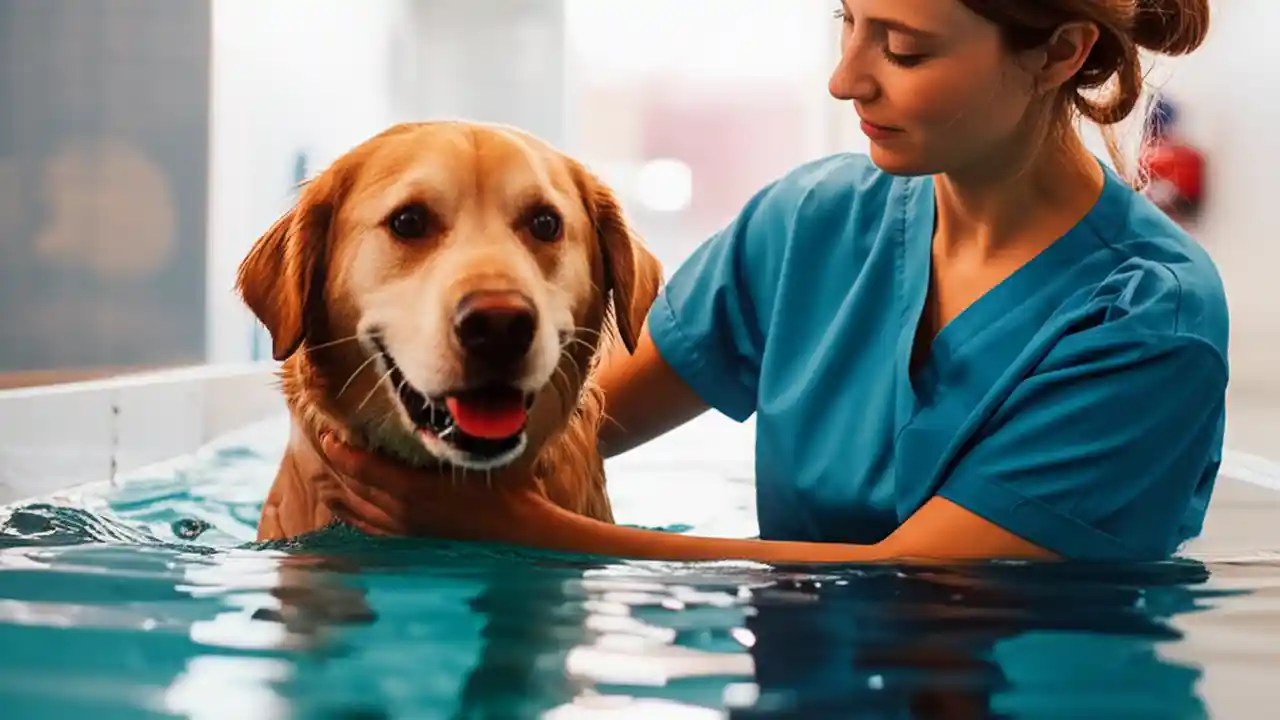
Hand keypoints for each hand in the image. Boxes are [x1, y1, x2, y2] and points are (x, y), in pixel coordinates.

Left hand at [315, 433, 553, 540]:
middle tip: (324, 444)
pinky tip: (346, 510)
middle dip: (334, 466)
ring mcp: (404, 531)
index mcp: (410, 489)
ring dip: (338, 492)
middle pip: (353, 486)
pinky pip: (370, 529)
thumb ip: (450, 432)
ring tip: (324, 477)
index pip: (361, 467)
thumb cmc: (501, 489)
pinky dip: (352, 517)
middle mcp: (399, 512)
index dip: (340, 450)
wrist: (515, 533)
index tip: (327, 433)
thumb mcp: (474, 454)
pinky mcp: (411, 542)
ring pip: (357, 511)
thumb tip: (443, 401)